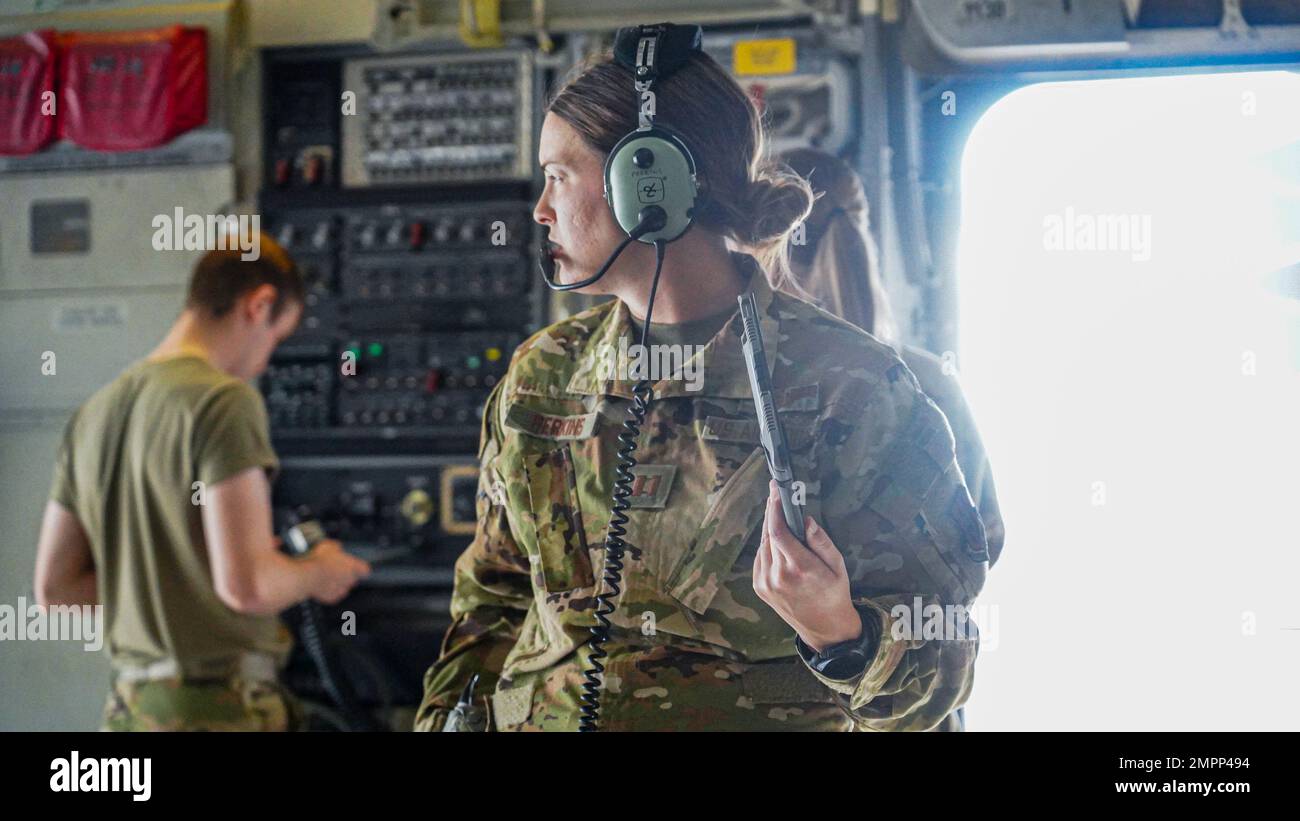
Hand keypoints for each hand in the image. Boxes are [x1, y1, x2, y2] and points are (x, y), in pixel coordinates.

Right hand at [307, 539, 370, 604]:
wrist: (307, 576)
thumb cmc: (318, 560)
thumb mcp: (328, 546)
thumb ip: (336, 547)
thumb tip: (337, 547)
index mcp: (353, 566)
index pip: (365, 569)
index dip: (359, 567)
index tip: (355, 565)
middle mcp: (350, 580)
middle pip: (353, 578)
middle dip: (346, 575)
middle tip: (335, 569)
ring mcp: (342, 590)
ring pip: (344, 587)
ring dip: (338, 583)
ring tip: (326, 576)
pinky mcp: (332, 598)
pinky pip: (334, 594)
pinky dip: (329, 591)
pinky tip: (321, 584)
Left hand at [753, 481, 861, 652]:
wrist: (824, 627)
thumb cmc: (835, 592)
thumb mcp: (838, 565)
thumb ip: (821, 541)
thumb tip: (805, 520)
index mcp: (800, 569)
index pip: (779, 532)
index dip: (775, 509)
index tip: (775, 492)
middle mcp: (778, 576)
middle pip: (768, 534)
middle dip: (771, 512)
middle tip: (774, 493)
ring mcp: (765, 583)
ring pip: (763, 545)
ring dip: (769, 527)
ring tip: (777, 511)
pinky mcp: (760, 587)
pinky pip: (760, 557)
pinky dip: (767, 544)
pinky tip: (777, 538)